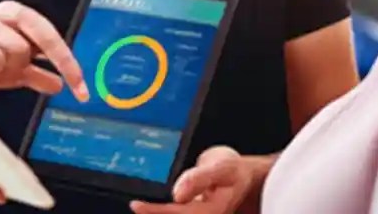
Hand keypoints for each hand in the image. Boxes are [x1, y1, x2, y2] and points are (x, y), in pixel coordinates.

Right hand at [0, 0, 89, 100]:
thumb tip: (60, 85)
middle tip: (70, 86)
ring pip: (18, 51)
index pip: (51, 36)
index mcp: (18, 17)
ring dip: (9, 69)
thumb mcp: (14, 73)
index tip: (82, 88)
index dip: (68, 62)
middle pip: (43, 35)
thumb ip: (37, 76)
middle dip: (59, 62)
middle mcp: (5, 14)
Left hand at [130, 147, 256, 213]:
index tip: (137, 205)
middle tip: (135, 206)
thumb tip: (177, 193)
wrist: (242, 175)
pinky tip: (149, 206)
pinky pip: (175, 213)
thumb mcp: (221, 168)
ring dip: (157, 212)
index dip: (156, 212)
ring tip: (140, 206)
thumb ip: (199, 179)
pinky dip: (162, 210)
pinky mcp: (192, 213)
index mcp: (212, 211)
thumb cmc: (233, 170)